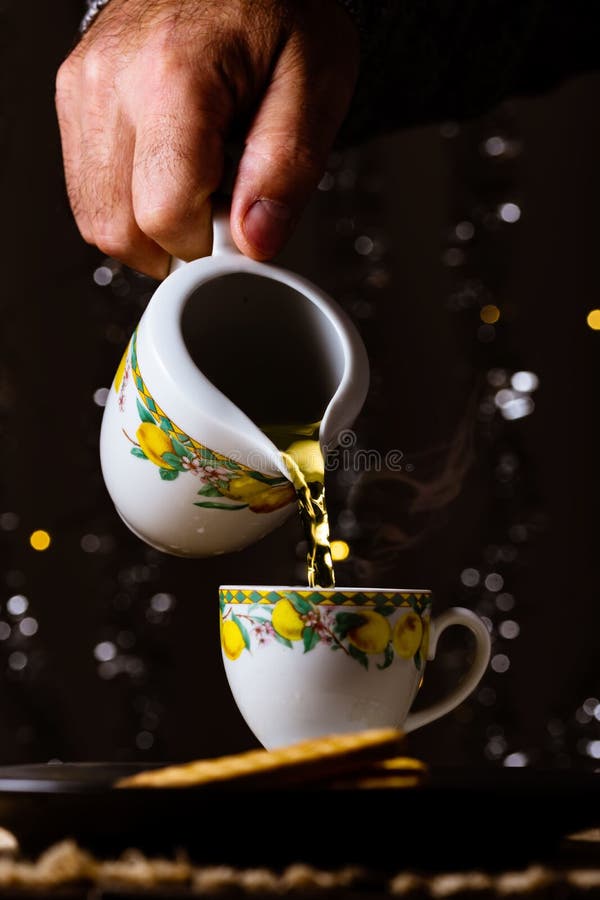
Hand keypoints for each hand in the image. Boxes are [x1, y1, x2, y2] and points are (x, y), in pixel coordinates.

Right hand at [55, 0, 358, 277]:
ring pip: (97, 219)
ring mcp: (84, 89)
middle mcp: (112, 80)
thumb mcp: (316, 87)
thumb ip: (287, 170)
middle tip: (221, 210)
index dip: (207, 244)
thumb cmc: (280, 14)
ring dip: (150, 230)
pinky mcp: (74, 99)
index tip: (238, 231)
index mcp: (175, 76)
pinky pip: (89, 192)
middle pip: (120, 229)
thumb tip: (253, 244)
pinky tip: (170, 173)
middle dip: (176, 245)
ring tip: (198, 185)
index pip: (164, 215)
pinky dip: (130, 205)